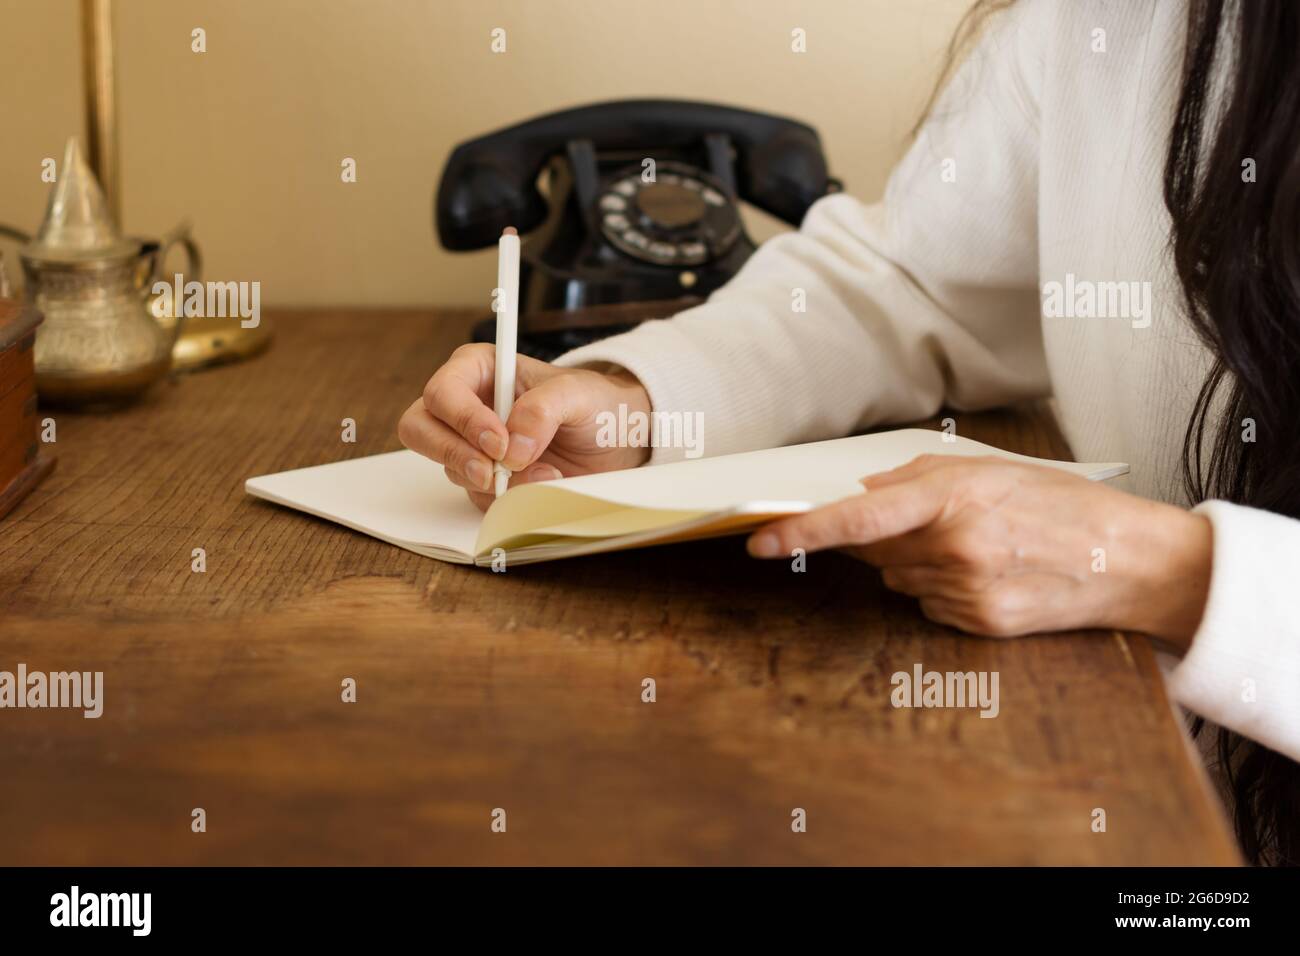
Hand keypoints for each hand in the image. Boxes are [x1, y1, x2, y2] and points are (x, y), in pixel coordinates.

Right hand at [398, 343, 651, 509]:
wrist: (617, 443)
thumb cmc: (595, 404)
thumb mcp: (579, 394)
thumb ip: (545, 408)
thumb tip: (513, 445)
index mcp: (479, 369)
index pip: (442, 390)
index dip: (462, 417)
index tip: (499, 441)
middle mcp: (467, 406)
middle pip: (420, 428)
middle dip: (454, 453)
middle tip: (492, 472)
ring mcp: (472, 445)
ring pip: (448, 467)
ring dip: (493, 480)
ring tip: (545, 473)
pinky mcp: (485, 480)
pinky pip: (476, 496)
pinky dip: (508, 498)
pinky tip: (542, 483)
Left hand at [747, 454, 1213, 649]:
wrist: (1132, 561)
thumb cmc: (1064, 505)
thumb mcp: (994, 469)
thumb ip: (920, 477)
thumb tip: (864, 490)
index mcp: (955, 497)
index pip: (860, 518)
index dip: (804, 530)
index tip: (759, 539)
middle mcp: (955, 548)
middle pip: (875, 552)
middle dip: (882, 538)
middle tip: (930, 522)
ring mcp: (967, 592)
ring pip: (900, 581)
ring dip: (917, 564)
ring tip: (979, 548)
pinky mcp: (980, 625)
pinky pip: (929, 606)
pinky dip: (942, 590)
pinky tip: (987, 575)